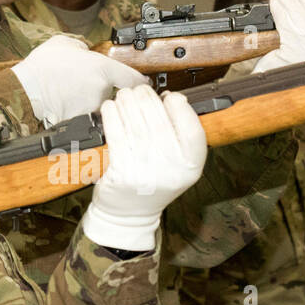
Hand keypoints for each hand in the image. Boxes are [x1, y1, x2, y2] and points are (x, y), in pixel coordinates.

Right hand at [12, 34, 149, 125]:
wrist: (24, 90)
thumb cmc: (42, 66)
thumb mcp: (64, 43)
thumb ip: (82, 46)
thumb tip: (86, 50)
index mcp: (103, 70)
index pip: (134, 79)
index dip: (141, 82)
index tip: (144, 84)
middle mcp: (102, 92)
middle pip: (115, 94)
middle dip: (106, 91)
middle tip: (86, 84)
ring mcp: (92, 109)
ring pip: (100, 107)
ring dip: (91, 102)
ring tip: (71, 93)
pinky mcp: (81, 123)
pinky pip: (86, 117)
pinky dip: (80, 113)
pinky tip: (66, 105)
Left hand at [80, 86, 207, 251]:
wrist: (129, 213)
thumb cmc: (154, 182)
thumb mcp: (179, 165)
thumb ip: (181, 136)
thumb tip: (173, 99)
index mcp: (190, 166)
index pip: (192, 130)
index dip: (181, 108)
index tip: (170, 97)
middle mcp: (171, 170)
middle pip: (160, 121)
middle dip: (147, 98)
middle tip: (140, 91)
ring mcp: (146, 171)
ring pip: (136, 123)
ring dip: (128, 102)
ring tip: (125, 95)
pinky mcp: (121, 171)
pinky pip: (116, 134)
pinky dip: (112, 116)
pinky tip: (111, 107)